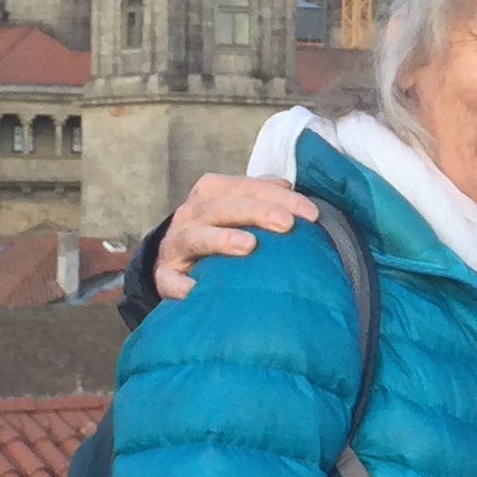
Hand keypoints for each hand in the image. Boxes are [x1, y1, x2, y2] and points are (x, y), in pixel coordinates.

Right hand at [153, 174, 320, 298]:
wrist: (172, 261)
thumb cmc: (217, 232)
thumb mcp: (236, 208)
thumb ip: (261, 195)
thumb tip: (288, 185)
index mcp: (211, 193)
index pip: (246, 187)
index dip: (280, 197)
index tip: (312, 214)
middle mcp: (190, 214)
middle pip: (222, 207)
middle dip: (256, 212)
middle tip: (286, 224)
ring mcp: (175, 245)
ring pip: (195, 237)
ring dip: (220, 239)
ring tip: (248, 246)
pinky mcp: (164, 276)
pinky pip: (169, 280)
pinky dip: (181, 285)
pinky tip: (197, 291)